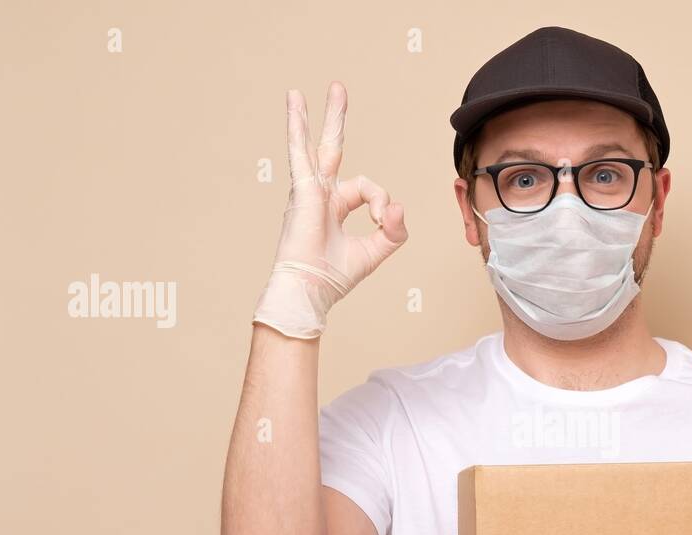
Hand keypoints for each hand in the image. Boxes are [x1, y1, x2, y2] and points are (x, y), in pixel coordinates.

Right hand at [252, 81, 407, 338]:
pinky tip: (295, 103)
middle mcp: (319, 195)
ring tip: (308, 90)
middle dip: (335, 120)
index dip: (381, 202)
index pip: (366, 189)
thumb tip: (397, 205)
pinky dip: (298, 129)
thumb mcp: (376, 250)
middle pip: (330, 150)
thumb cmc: (334, 276)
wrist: (311, 289)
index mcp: (334, 207)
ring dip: (311, 117)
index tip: (383, 219)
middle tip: (338, 89)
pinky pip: (300, 153)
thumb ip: (394, 229)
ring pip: (313, 146)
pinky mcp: (302, 190)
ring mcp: (308, 191)